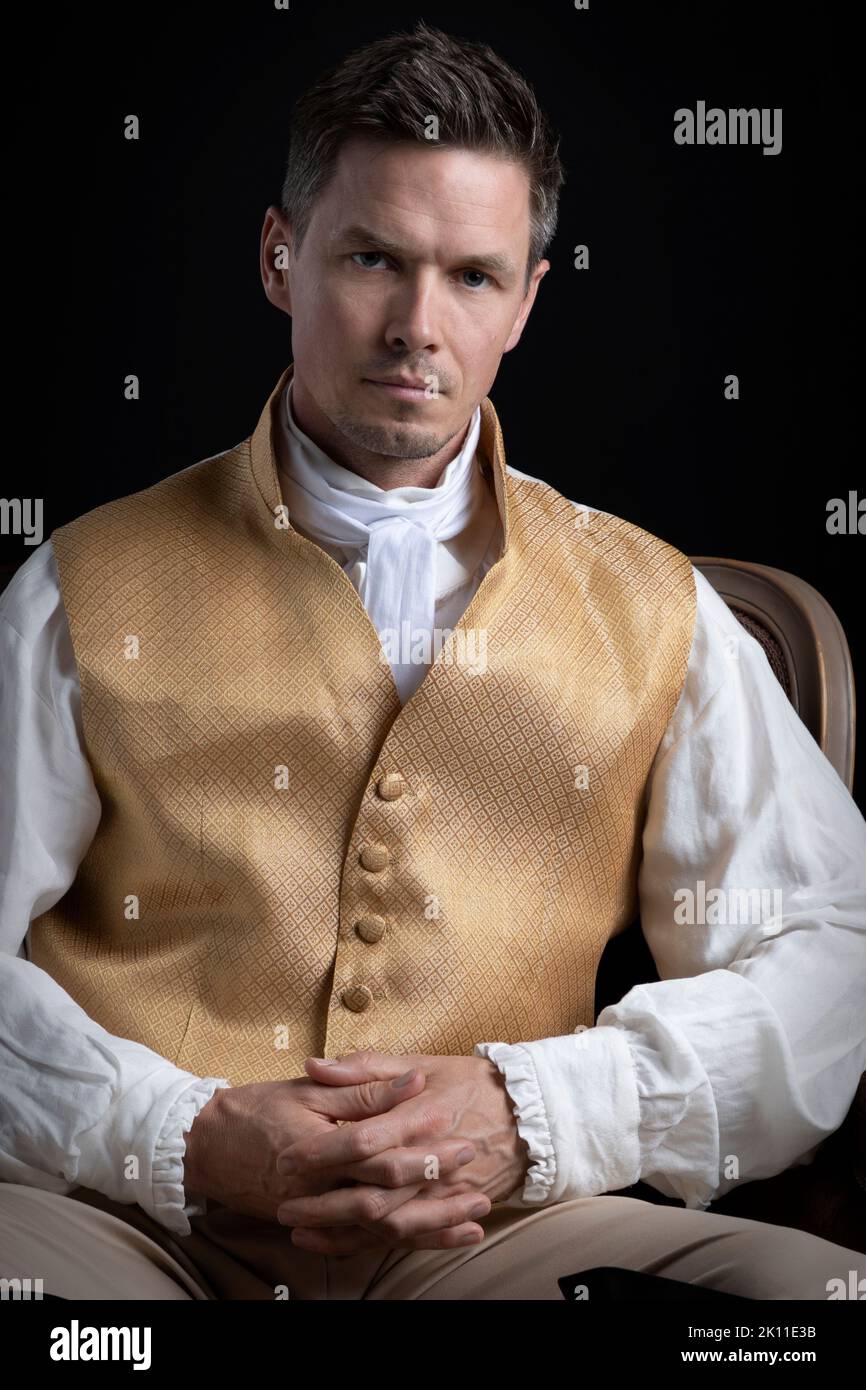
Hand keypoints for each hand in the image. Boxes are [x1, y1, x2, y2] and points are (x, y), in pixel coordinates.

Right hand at [182, 1072, 479, 1224]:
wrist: (205, 1149)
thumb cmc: (255, 1110)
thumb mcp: (305, 1090)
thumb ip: (360, 1086)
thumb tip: (412, 1080)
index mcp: (310, 1149)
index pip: (371, 1142)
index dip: (411, 1128)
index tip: (447, 1112)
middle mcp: (315, 1188)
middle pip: (383, 1190)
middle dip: (433, 1176)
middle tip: (472, 1156)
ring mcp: (317, 1213)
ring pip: (383, 1226)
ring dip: (433, 1221)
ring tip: (476, 1208)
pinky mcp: (320, 1227)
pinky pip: (370, 1242)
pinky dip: (410, 1240)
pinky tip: (443, 1236)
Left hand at [273, 1049, 529, 1252]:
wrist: (531, 1113)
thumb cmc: (469, 1081)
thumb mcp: (420, 1062)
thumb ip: (366, 1068)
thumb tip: (315, 1066)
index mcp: (422, 1114)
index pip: (364, 1140)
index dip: (322, 1152)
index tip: (285, 1157)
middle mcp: (433, 1158)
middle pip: (372, 1193)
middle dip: (323, 1206)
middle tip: (284, 1208)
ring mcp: (445, 1190)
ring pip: (388, 1224)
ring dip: (341, 1233)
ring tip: (301, 1233)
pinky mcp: (451, 1208)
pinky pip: (410, 1236)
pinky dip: (374, 1245)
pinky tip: (340, 1244)